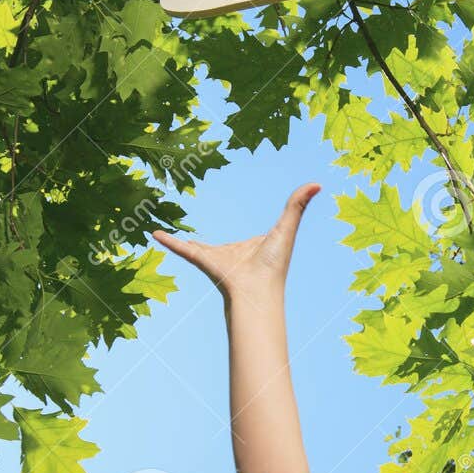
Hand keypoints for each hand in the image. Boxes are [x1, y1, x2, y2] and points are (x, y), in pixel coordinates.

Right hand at [152, 182, 321, 303]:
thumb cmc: (273, 264)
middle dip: (209, 248)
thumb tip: (318, 183)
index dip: (255, 240)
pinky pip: (183, 249)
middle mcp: (234, 254)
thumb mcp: (287, 228)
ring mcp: (217, 258)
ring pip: (196, 248)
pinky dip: (170, 242)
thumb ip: (298, 205)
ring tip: (164, 235)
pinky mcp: (203, 261)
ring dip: (180, 243)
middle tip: (200, 245)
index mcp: (255, 248)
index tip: (256, 240)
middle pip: (219, 247)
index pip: (253, 240)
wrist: (256, 290)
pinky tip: (156, 234)